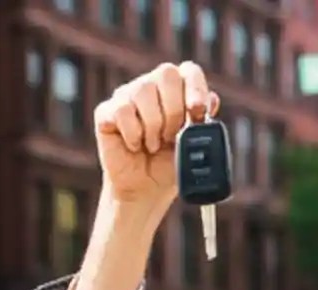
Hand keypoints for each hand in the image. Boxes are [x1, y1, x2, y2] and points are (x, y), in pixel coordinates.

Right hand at [94, 61, 221, 205]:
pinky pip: (122, 110)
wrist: (145, 191)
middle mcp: (151, 87)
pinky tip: (135, 146)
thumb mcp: (193, 145)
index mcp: (176, 90)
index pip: (189, 70)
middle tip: (172, 136)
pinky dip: (133, 133)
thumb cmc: (168, 165)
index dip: (195, 87)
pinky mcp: (106, 112)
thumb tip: (211, 99)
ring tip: (153, 145)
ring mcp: (127, 96)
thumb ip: (202, 122)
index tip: (197, 111)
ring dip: (153, 125)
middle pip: (166, 74)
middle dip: (174, 109)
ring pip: (143, 90)